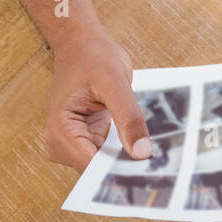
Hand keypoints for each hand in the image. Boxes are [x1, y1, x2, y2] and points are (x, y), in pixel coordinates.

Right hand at [43, 25, 150, 171]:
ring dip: (127, 160)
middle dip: (125, 168)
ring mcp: (72, 144)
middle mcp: (60, 143)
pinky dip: (124, 150)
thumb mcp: (115, 81)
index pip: (92, 168)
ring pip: (104, 166)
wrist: (81, 44)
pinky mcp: (85, 140)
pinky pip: (107, 155)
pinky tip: (143, 145)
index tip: (150, 176)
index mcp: (60, 131)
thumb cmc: (92, 56)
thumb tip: (142, 153)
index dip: (120, 172)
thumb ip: (128, 117)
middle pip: (97, 172)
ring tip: (155, 156)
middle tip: (161, 170)